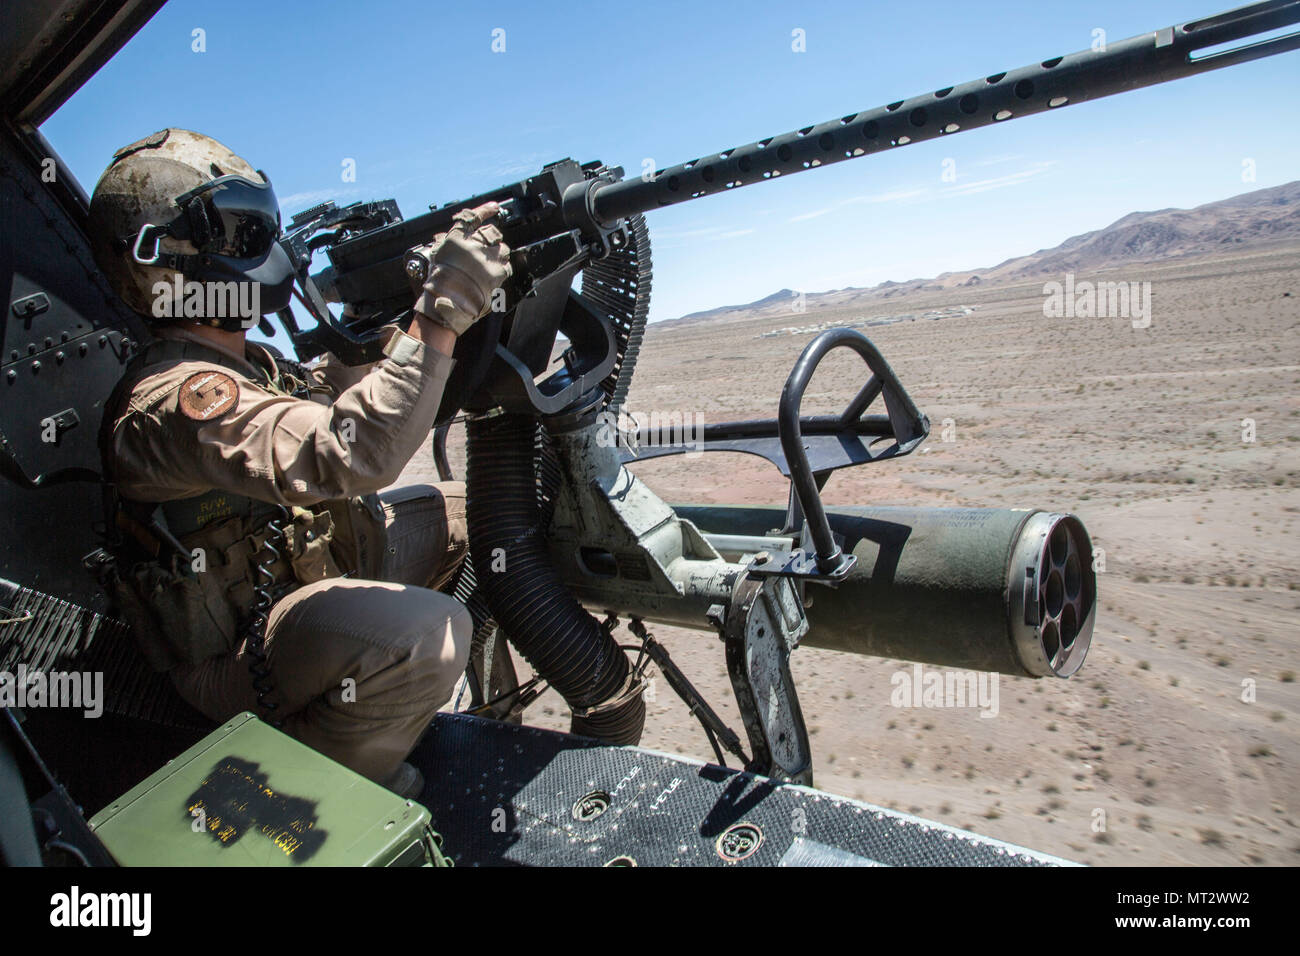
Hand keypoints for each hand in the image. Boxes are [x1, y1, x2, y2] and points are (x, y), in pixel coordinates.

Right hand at [408, 202, 511, 336]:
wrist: (447, 306)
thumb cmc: (437, 285)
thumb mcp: (435, 257)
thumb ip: (443, 244)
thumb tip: (442, 237)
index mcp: (455, 239)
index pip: (471, 217)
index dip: (485, 210)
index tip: (494, 207)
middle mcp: (473, 246)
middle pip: (491, 232)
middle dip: (491, 237)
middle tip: (487, 246)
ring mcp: (487, 259)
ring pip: (502, 248)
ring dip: (498, 253)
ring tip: (489, 263)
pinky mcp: (497, 274)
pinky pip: (506, 266)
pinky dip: (503, 268)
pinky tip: (494, 273)